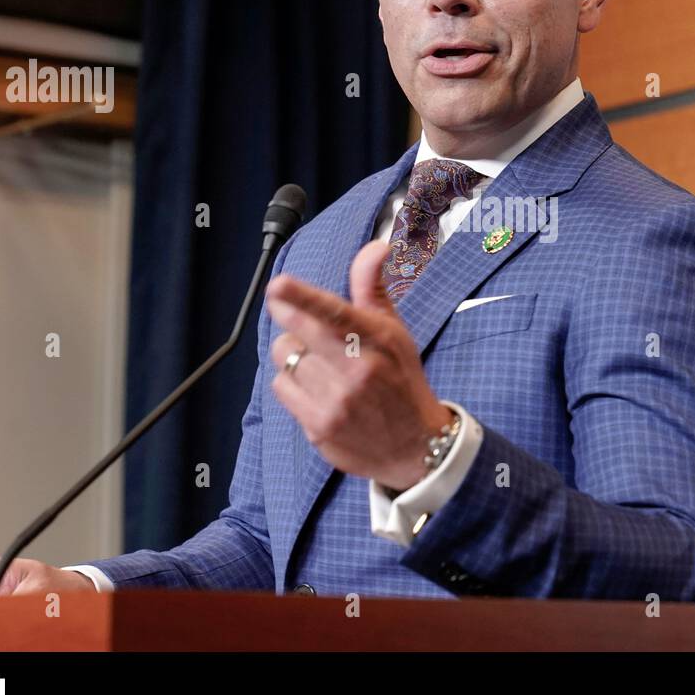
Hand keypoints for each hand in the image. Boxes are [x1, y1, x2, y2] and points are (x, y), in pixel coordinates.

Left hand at [266, 239, 453, 492]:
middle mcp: (357, 371)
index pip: (334, 313)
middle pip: (297, 334)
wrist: (416, 448)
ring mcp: (336, 402)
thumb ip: (373, 288)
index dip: (302, 297)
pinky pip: (282, 389)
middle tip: (296, 316)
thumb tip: (375, 246)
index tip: (278, 286)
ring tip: (320, 364)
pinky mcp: (319, 428)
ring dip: (296, 355)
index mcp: (377, 341)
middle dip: (290, 319)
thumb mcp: (395, 332)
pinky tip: (316, 389)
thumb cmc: (402, 380)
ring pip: (286, 359)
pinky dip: (292, 383)